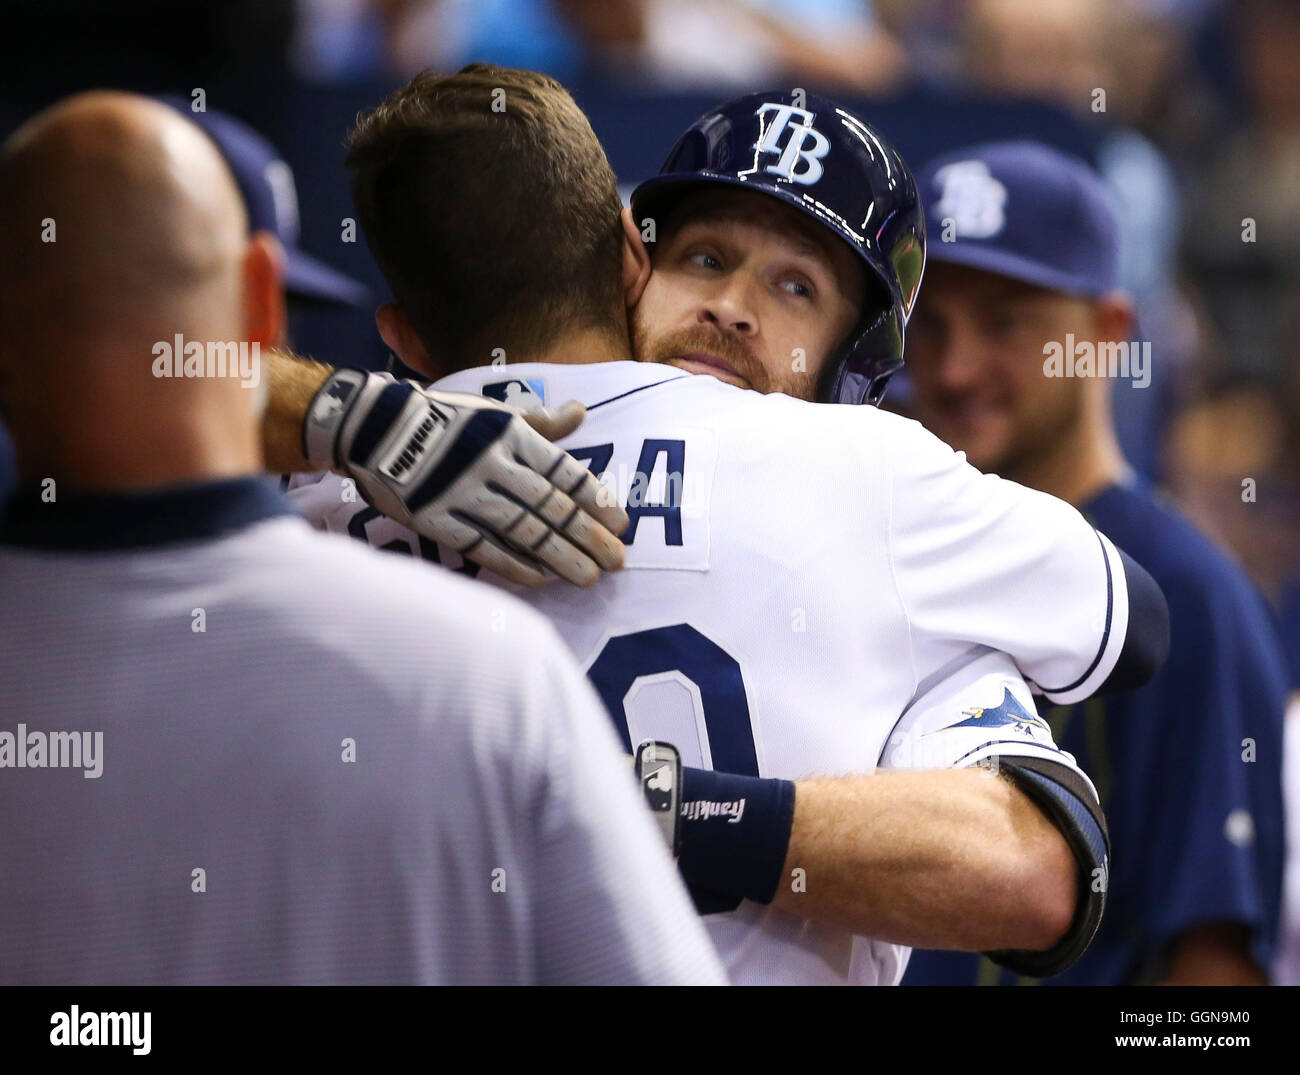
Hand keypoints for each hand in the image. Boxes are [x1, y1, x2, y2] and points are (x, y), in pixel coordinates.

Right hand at [303, 368, 627, 585]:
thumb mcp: (494, 411)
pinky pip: (483, 547)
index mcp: (510, 435)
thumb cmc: (445, 420)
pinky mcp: (438, 520)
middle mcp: (492, 464)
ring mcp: (464, 494)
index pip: (565, 472)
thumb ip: (540, 421)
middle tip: (617, 561)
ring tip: (589, 578)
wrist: (374, 428)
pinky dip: (514, 565)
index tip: (621, 524)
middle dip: (588, 537)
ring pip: (523, 531)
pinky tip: (542, 579)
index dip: (596, 500)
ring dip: (561, 557)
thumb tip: (582, 412)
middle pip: (551, 507)